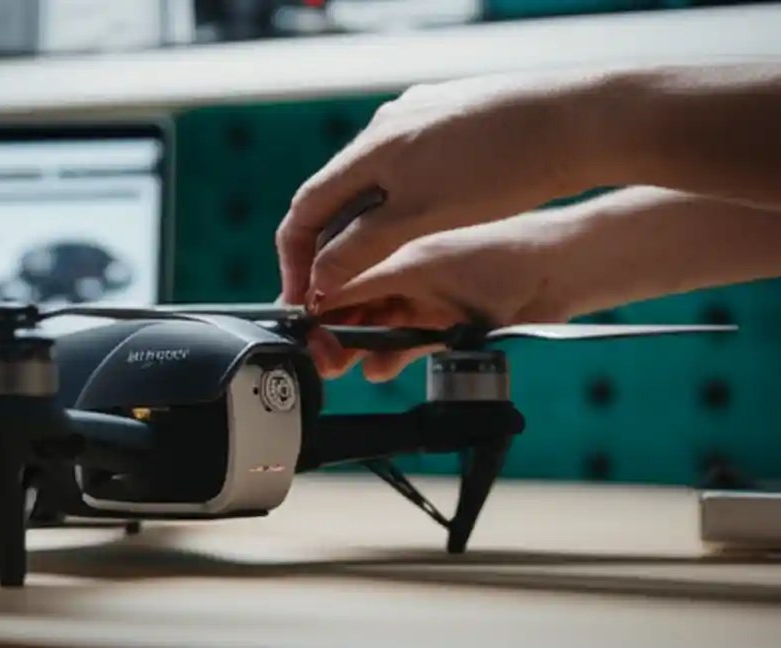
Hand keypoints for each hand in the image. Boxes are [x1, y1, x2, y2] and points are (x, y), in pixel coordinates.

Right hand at [276, 70, 600, 306]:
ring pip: (373, 187)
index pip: (307, 208)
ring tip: (376, 273)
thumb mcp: (421, 219)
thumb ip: (362, 248)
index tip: (302, 297)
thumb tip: (318, 280)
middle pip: (337, 197)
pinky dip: (397, 210)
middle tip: (335, 294)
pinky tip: (421, 232)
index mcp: (371, 146)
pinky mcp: (453, 126)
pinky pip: (407, 173)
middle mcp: (387, 126)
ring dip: (365, 232)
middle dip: (330, 250)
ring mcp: (421, 120)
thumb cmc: (503, 168)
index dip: (297, 258)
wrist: (580, 123)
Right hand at [307, 211, 571, 381]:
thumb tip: (318, 299)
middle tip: (318, 358)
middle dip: (327, 325)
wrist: (569, 266)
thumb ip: (365, 284)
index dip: (308, 290)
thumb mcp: (420, 268)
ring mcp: (424, 280)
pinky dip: (390, 350)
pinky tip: (379, 368)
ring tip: (341, 367)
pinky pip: (406, 331)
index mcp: (389, 223)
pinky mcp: (447, 307)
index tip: (296, 326)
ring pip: (373, 314)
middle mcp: (401, 251)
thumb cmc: (501, 249)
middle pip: (347, 290)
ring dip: (355, 341)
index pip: (330, 258)